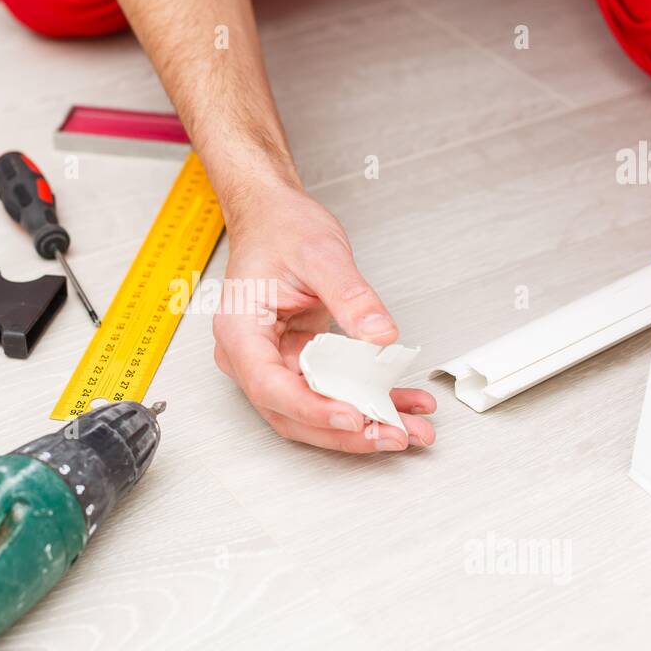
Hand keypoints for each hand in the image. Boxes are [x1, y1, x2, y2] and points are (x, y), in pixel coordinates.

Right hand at [212, 188, 435, 452]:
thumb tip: (379, 336)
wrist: (273, 216)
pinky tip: (401, 403)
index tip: (353, 417)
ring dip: (362, 425)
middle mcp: (250, 355)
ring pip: (313, 411)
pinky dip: (366, 400)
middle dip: (347, 431)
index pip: (270, 386)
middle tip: (394, 434)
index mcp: (240, 331)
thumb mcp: (320, 254)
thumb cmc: (279, 229)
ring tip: (409, 426)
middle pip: (292, 412)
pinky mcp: (297, 361)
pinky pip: (329, 391)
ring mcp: (273, 361)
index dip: (313, 409)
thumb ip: (351, 296)